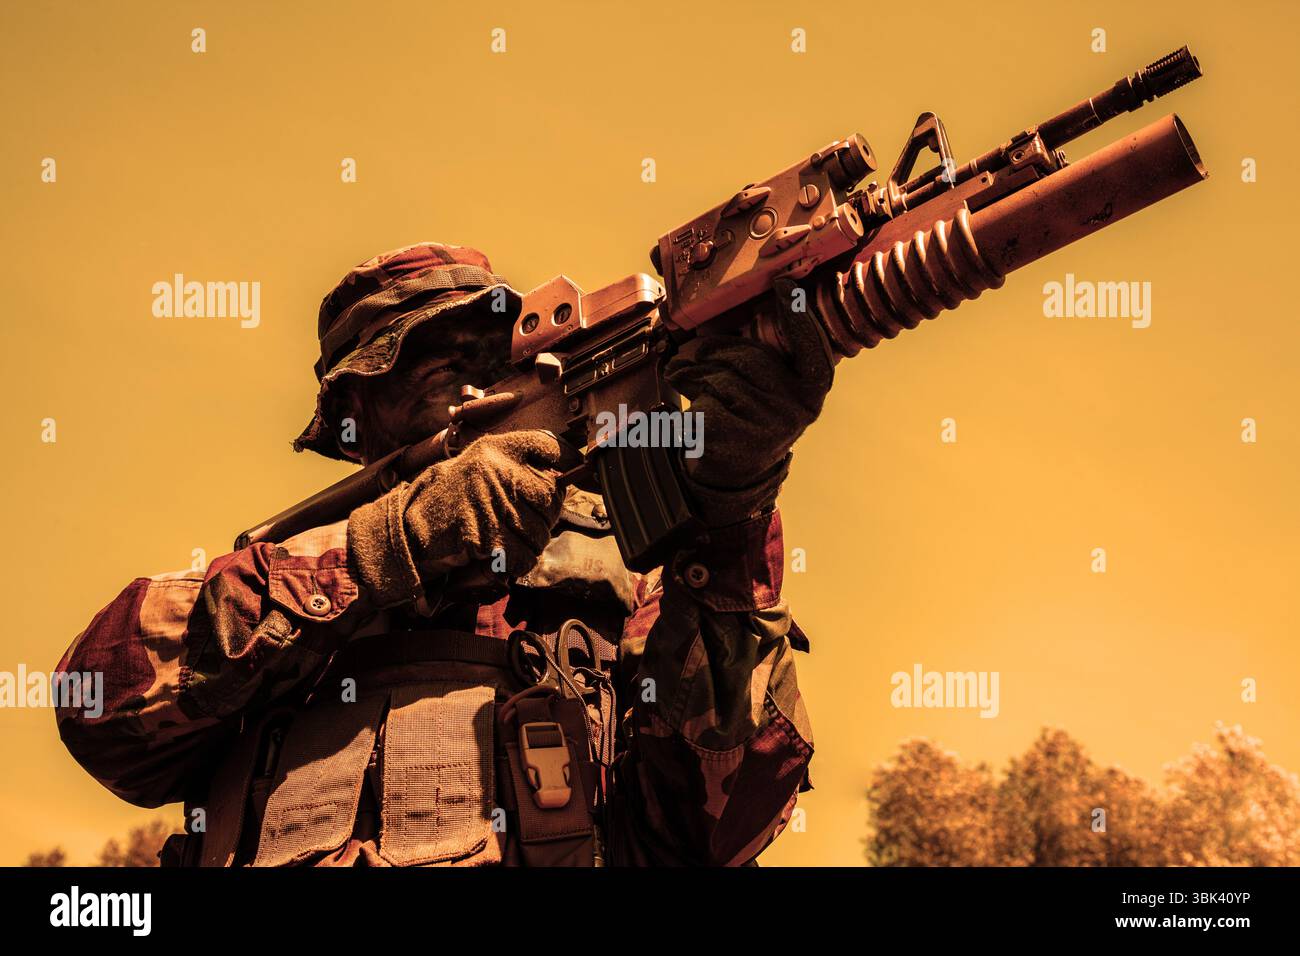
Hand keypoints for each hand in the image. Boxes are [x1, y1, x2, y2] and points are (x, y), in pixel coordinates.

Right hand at [347, 430, 565, 606]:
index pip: (548, 446)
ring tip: (509, 540)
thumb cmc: (448, 499)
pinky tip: (502, 557)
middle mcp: (495, 470)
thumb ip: (514, 467)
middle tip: (525, 523)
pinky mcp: (485, 535)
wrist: (407, 528)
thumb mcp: (479, 467)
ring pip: (540, 530)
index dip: (566, 462)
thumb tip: (562, 481)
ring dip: (531, 543)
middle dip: (545, 517)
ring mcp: (491, 502)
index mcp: (496, 448)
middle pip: (550, 497)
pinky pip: (523, 555)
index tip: (572, 474)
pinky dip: (517, 563)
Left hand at [663, 278, 833, 525]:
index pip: (812, 349)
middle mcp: (794, 410)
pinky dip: (684, 387)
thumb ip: (763, 353)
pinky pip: (700, 396)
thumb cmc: (747, 415)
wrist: (731, 475)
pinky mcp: (731, 439)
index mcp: (810, 392)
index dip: (798, 316)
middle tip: (693, 349)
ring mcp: (765, 427)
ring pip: (720, 375)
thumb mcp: (768, 386)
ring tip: (683, 371)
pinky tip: (681, 393)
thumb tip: (731, 311)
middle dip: (714, 349)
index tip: (782, 285)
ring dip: (692, 368)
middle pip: (749, 358)